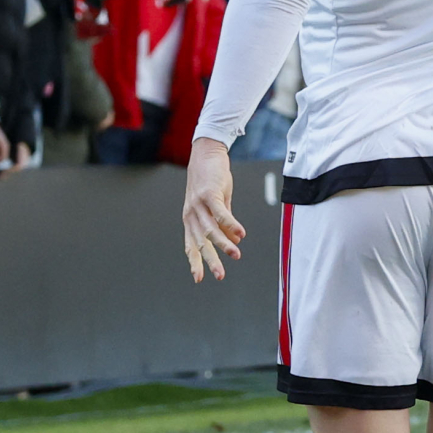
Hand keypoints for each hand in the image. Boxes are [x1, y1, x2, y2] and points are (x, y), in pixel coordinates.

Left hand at [181, 138, 244, 280]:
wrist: (206, 153)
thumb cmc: (210, 179)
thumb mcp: (216, 203)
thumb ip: (222, 223)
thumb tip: (234, 241)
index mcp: (191, 219)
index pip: (191, 245)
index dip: (195, 262)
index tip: (199, 279)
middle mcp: (191, 214)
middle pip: (201, 242)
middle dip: (210, 260)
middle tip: (220, 276)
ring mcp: (198, 204)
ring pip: (211, 230)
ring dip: (224, 244)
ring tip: (237, 255)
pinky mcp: (209, 194)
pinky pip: (220, 214)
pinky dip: (231, 225)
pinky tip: (241, 234)